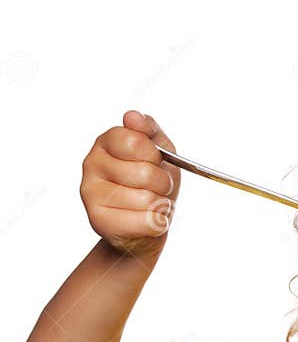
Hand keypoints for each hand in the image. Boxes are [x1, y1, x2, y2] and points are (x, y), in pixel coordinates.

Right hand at [80, 110, 180, 255]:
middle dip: (162, 184)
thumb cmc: (153, 185)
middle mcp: (91, 164)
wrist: (143, 225)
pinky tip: (146, 220)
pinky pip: (145, 221)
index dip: (155, 156)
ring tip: (150, 205)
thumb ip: (150, 131)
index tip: (154, 161)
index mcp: (106, 142)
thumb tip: (132, 116)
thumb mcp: (160, 153)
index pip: (136, 142)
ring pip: (147, 199)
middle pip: (144, 173)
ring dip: (160, 205)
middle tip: (156, 188)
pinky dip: (156, 223)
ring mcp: (90, 193)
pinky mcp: (98, 221)